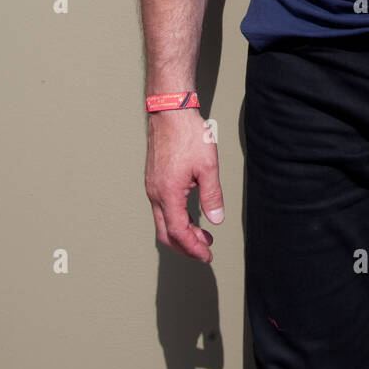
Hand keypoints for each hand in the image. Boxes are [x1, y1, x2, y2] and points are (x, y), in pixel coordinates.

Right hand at [145, 108, 223, 261]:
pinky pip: (162, 208)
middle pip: (166, 233)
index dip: (193, 248)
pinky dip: (176, 218)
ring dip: (182, 232)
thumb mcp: (207, 166)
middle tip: (205, 249)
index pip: (178, 233)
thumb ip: (212, 196)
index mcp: (168, 194)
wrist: (170, 112)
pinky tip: (191, 215)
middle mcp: (155, 194)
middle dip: (186, 246)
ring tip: (203, 233)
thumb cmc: (188, 135)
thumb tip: (216, 221)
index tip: (207, 256)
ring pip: (162, 221)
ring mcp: (152, 187)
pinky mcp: (154, 180)